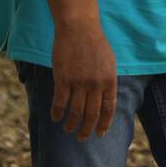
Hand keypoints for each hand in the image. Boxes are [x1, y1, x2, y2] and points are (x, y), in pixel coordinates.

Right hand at [50, 19, 116, 139]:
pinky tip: (55, 118)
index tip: (100, 133)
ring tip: (68, 130)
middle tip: (83, 138)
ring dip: (72, 124)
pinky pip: (60, 102)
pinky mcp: (63, 79)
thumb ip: (107, 80)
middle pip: (92, 113)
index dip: (104, 123)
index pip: (109, 108)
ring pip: (76, 111)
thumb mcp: (109, 62)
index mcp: (110, 79)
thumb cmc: (95, 43)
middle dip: (87, 129)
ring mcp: (79, 82)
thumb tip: (106, 98)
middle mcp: (96, 84)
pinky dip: (57, 113)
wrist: (79, 28)